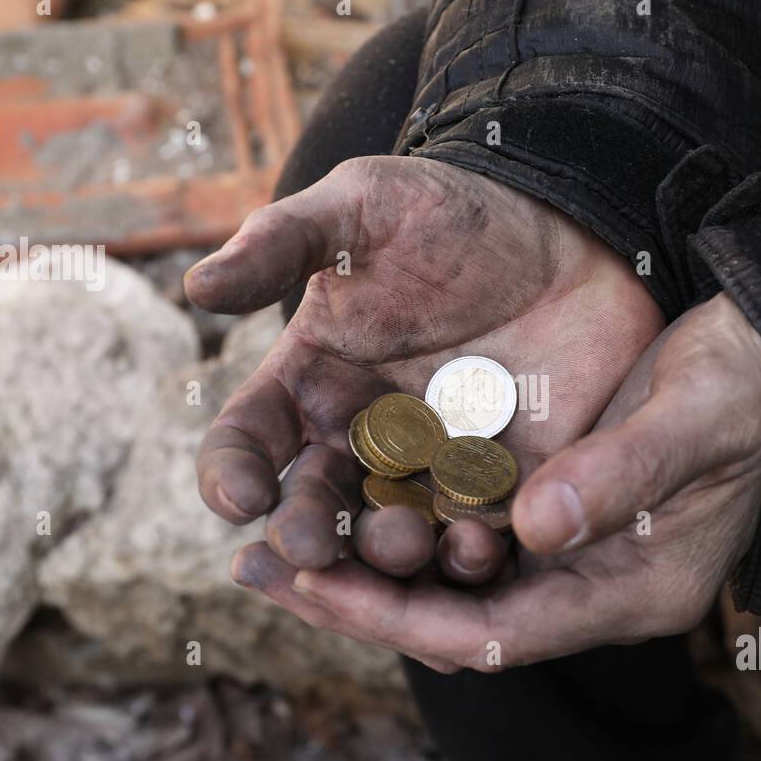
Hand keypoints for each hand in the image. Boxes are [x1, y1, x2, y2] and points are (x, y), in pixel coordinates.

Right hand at [186, 156, 663, 583]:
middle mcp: (359, 442)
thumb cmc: (449, 214)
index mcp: (308, 384)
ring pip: (390, 539)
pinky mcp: (499, 488)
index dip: (231, 473)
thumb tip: (197, 285)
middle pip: (312, 508)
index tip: (241, 497)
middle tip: (310, 545)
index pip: (247, 441)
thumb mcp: (364, 206)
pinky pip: (477, 536)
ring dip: (385, 554)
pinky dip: (470, 554)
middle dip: (304, 533)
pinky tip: (477, 543)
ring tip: (399, 540)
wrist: (563, 231)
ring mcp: (429, 472)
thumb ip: (284, 241)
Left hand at [232, 293, 760, 671]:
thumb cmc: (748, 390)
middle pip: (451, 619)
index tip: (312, 585)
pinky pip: (460, 534)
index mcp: (629, 591)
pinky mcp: (551, 510)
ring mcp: (568, 554)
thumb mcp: (696, 418)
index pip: (494, 632)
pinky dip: (400, 519)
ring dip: (362, 562)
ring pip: (445, 580)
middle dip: (354, 599)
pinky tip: (339, 488)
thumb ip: (623, 474)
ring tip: (271, 534)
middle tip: (254, 566)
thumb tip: (531, 527)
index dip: (399, 617)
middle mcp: (588, 588)